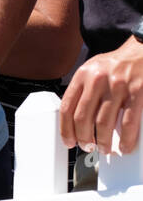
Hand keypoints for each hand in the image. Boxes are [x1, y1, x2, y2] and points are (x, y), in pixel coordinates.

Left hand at [60, 37, 142, 154]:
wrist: (141, 52)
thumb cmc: (116, 65)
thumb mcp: (92, 70)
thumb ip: (82, 90)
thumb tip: (74, 119)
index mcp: (82, 75)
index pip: (67, 107)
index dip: (66, 129)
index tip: (68, 141)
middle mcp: (97, 80)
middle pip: (83, 118)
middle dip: (84, 138)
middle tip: (87, 147)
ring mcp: (118, 87)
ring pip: (104, 123)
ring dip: (103, 142)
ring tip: (104, 149)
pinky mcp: (137, 93)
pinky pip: (129, 123)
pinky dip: (126, 139)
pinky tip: (125, 146)